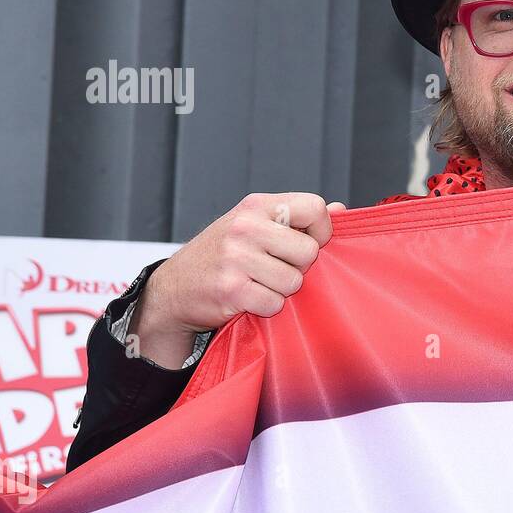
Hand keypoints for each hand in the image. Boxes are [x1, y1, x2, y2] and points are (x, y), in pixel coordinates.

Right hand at [130, 194, 347, 365]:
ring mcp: (236, 257)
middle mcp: (245, 226)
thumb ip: (297, 218)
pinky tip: (248, 298)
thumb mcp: (254, 225)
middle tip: (275, 269)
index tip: (307, 243)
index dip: (321, 231)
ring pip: (294, 281)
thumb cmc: (221, 256)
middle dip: (299, 267)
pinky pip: (275, 304)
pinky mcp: (231, 288)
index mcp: (256, 205)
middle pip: (309, 251)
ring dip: (281, 290)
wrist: (173, 289)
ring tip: (258, 283)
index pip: (315, 207)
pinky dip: (266, 307)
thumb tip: (340, 208)